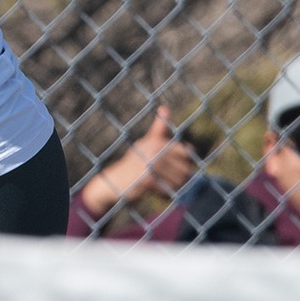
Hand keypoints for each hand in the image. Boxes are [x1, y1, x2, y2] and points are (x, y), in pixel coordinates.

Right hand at [81, 106, 196, 215]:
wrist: (114, 181)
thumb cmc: (133, 162)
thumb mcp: (145, 142)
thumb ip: (159, 128)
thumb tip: (165, 107)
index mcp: (156, 141)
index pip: (186, 152)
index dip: (184, 162)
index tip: (175, 167)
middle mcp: (154, 150)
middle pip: (184, 168)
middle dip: (181, 177)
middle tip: (170, 181)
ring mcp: (151, 165)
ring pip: (178, 180)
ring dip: (174, 186)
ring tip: (164, 186)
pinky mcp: (148, 179)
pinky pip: (168, 189)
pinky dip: (166, 193)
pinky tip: (157, 192)